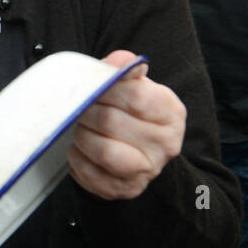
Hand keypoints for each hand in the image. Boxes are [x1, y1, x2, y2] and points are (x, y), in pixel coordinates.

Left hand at [69, 50, 185, 199]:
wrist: (138, 151)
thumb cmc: (130, 112)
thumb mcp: (132, 86)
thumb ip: (123, 70)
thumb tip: (119, 59)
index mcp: (170, 111)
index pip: (135, 95)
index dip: (104, 88)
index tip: (90, 87)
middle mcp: (166, 143)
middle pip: (110, 120)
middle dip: (85, 111)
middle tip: (79, 108)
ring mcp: (147, 169)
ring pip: (101, 150)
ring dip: (81, 136)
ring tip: (80, 128)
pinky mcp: (125, 188)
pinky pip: (90, 173)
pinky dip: (76, 158)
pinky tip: (79, 149)